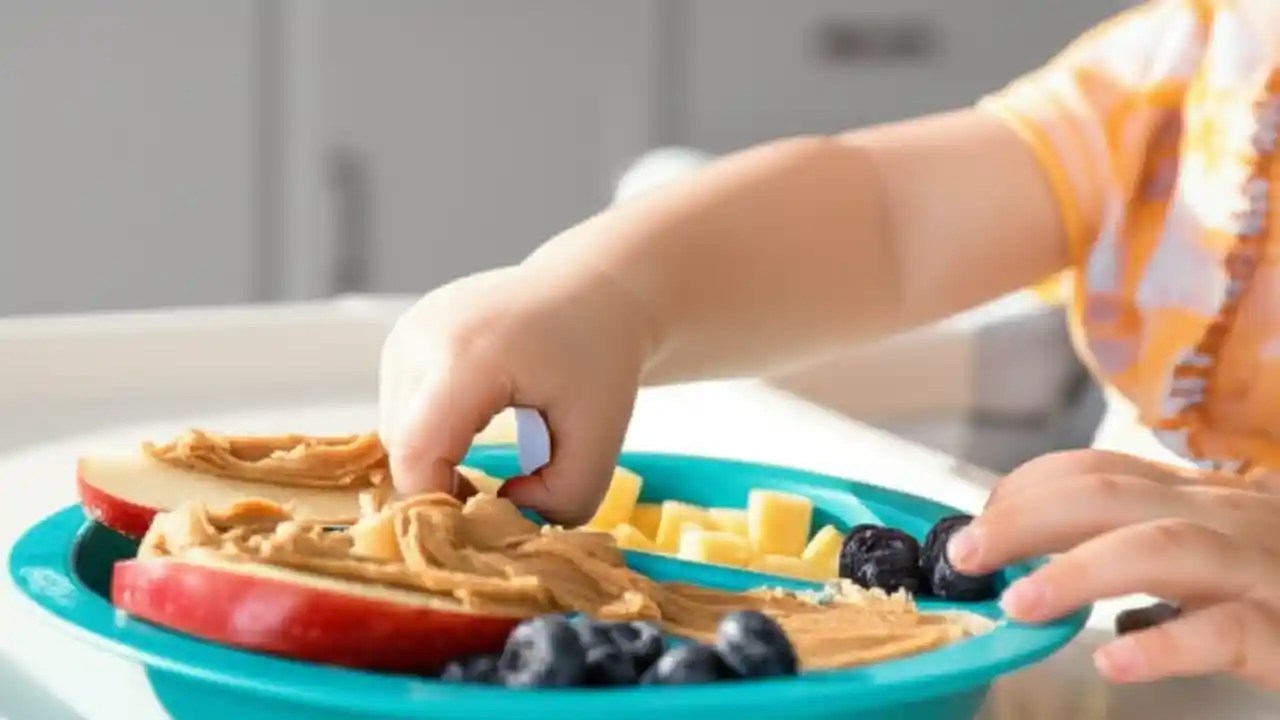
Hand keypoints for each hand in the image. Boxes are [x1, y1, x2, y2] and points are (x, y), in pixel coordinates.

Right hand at [378, 263, 653, 524]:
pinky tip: (472, 434)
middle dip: (441, 487)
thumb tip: (508, 510)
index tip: (482, 526)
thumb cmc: (601, 356)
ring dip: (434, 462)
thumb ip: (566, 495)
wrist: (594, 290)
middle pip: (403, 447)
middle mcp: (422, 337)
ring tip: (486, 466)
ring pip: (396, 432)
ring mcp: (407, 332)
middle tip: (495, 502)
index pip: (418, 452)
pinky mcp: (403, 337)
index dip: (439, 503)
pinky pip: (400, 408)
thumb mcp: (602, 436)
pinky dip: (430, 435)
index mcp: (468, 354)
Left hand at [947, 449, 1279, 689]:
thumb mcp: (1214, 562)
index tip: (976, 523)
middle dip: (1027, 517)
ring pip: (1165, 547)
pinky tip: (1113, 658)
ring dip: (1080, 569)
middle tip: (965, 556)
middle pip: (1113, 495)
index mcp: (1199, 500)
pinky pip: (1225, 631)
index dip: (1026, 488)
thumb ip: (1144, 558)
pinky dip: (1164, 644)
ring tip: (1021, 602)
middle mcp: (1229, 520)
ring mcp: (1264, 571)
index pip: (1096, 468)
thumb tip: (1054, 576)